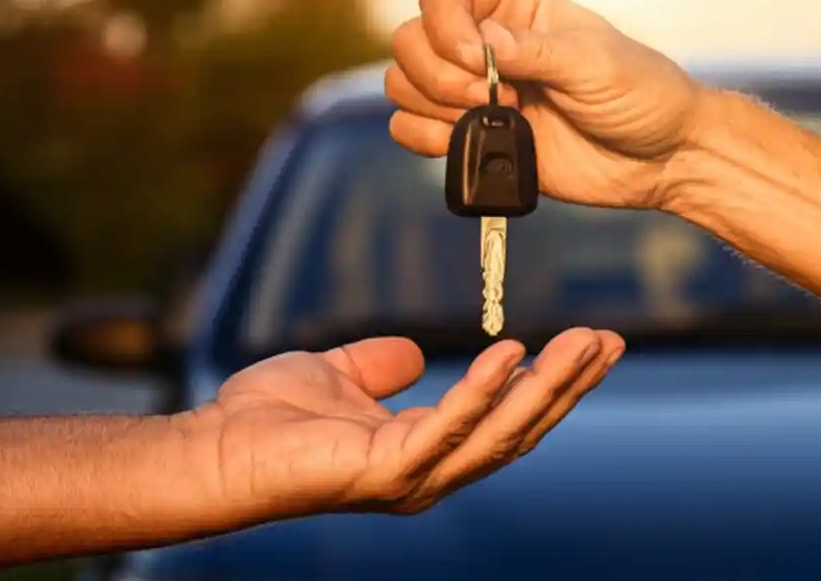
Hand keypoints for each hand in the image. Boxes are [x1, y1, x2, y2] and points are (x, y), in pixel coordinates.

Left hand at [182, 328, 623, 520]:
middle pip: (520, 428)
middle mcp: (431, 470)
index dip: (550, 384)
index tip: (588, 342)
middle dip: (569, 386)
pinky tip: (512, 353)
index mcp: (426, 448)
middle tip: (609, 342)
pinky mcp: (388, 471)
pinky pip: (449, 426)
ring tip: (584, 342)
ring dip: (548, 388)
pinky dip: (485, 390)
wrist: (211, 450)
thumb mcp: (337, 376)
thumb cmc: (266, 420)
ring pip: (501, 432)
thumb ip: (378, 367)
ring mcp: (414, 476)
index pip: (505, 418)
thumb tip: (411, 352)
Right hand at [387, 0, 710, 208]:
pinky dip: (424, 138)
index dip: (444, 25)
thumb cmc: (642, 96)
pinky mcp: (474, 137)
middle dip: (440, 75)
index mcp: (516, 8)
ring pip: (403, 84)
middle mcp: (486, 44)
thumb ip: (535, 51)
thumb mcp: (596, 64)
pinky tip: (469, 143)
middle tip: (500, 98)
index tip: (479, 60)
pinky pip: (410, 129)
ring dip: (435, 107)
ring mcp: (477, 92)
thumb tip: (480, 42)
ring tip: (499, 121)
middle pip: (410, 40)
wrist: (661, 159)